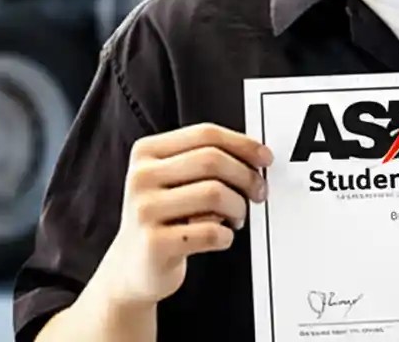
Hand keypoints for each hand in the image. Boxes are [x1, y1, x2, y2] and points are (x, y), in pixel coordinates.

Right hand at [101, 122, 272, 306]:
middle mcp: (141, 177)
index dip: (242, 144)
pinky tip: (220, 237)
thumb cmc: (162, 217)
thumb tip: (255, 155)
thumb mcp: (170, 179)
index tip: (264, 157)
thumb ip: (202, 160)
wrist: (133, 265)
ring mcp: (145, 210)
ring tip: (235, 218)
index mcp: (146, 152)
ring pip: (215, 194)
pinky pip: (210, 232)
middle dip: (246, 176)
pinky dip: (226, 235)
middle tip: (258, 192)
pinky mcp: (155, 244)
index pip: (205, 134)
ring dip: (238, 208)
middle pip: (212, 161)